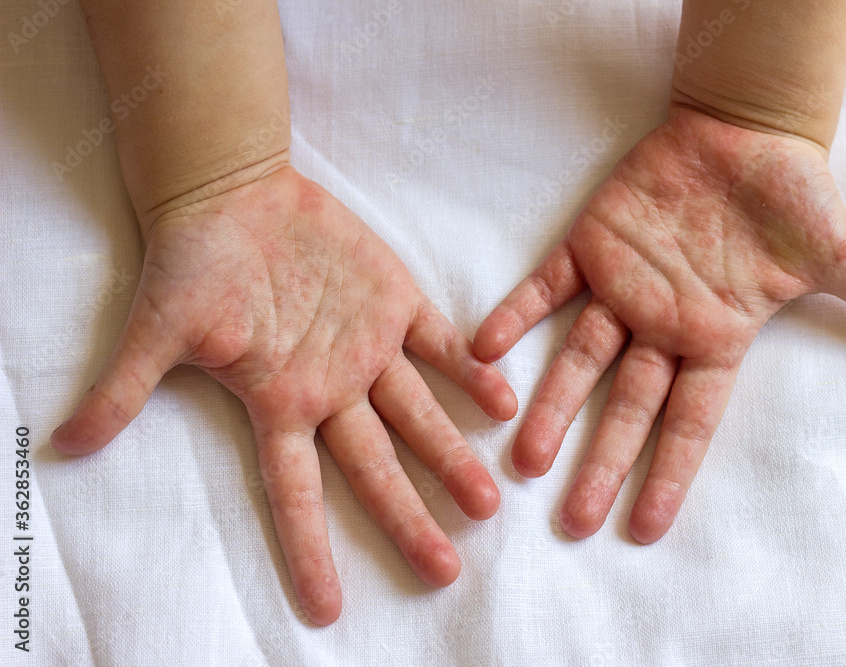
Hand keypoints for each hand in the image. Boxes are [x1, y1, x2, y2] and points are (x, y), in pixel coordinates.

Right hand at [51, 166, 516, 624]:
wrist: (233, 193)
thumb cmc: (193, 263)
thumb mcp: (157, 330)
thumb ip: (124, 388)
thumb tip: (65, 445)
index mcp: (280, 403)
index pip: (295, 493)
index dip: (309, 549)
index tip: (326, 609)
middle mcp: (331, 387)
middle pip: (375, 468)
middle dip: (408, 516)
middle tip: (447, 569)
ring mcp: (368, 348)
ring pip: (418, 415)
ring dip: (451, 454)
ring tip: (488, 502)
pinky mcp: (396, 303)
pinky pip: (440, 346)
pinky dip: (469, 373)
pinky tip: (502, 403)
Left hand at [475, 106, 845, 543]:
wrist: (744, 132)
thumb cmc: (789, 194)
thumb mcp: (834, 254)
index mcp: (714, 338)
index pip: (690, 421)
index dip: (668, 474)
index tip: (643, 529)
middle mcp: (661, 325)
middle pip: (627, 406)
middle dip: (600, 459)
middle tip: (569, 518)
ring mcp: (621, 289)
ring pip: (579, 357)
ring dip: (550, 402)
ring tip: (522, 456)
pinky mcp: (589, 246)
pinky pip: (546, 286)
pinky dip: (515, 311)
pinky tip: (482, 347)